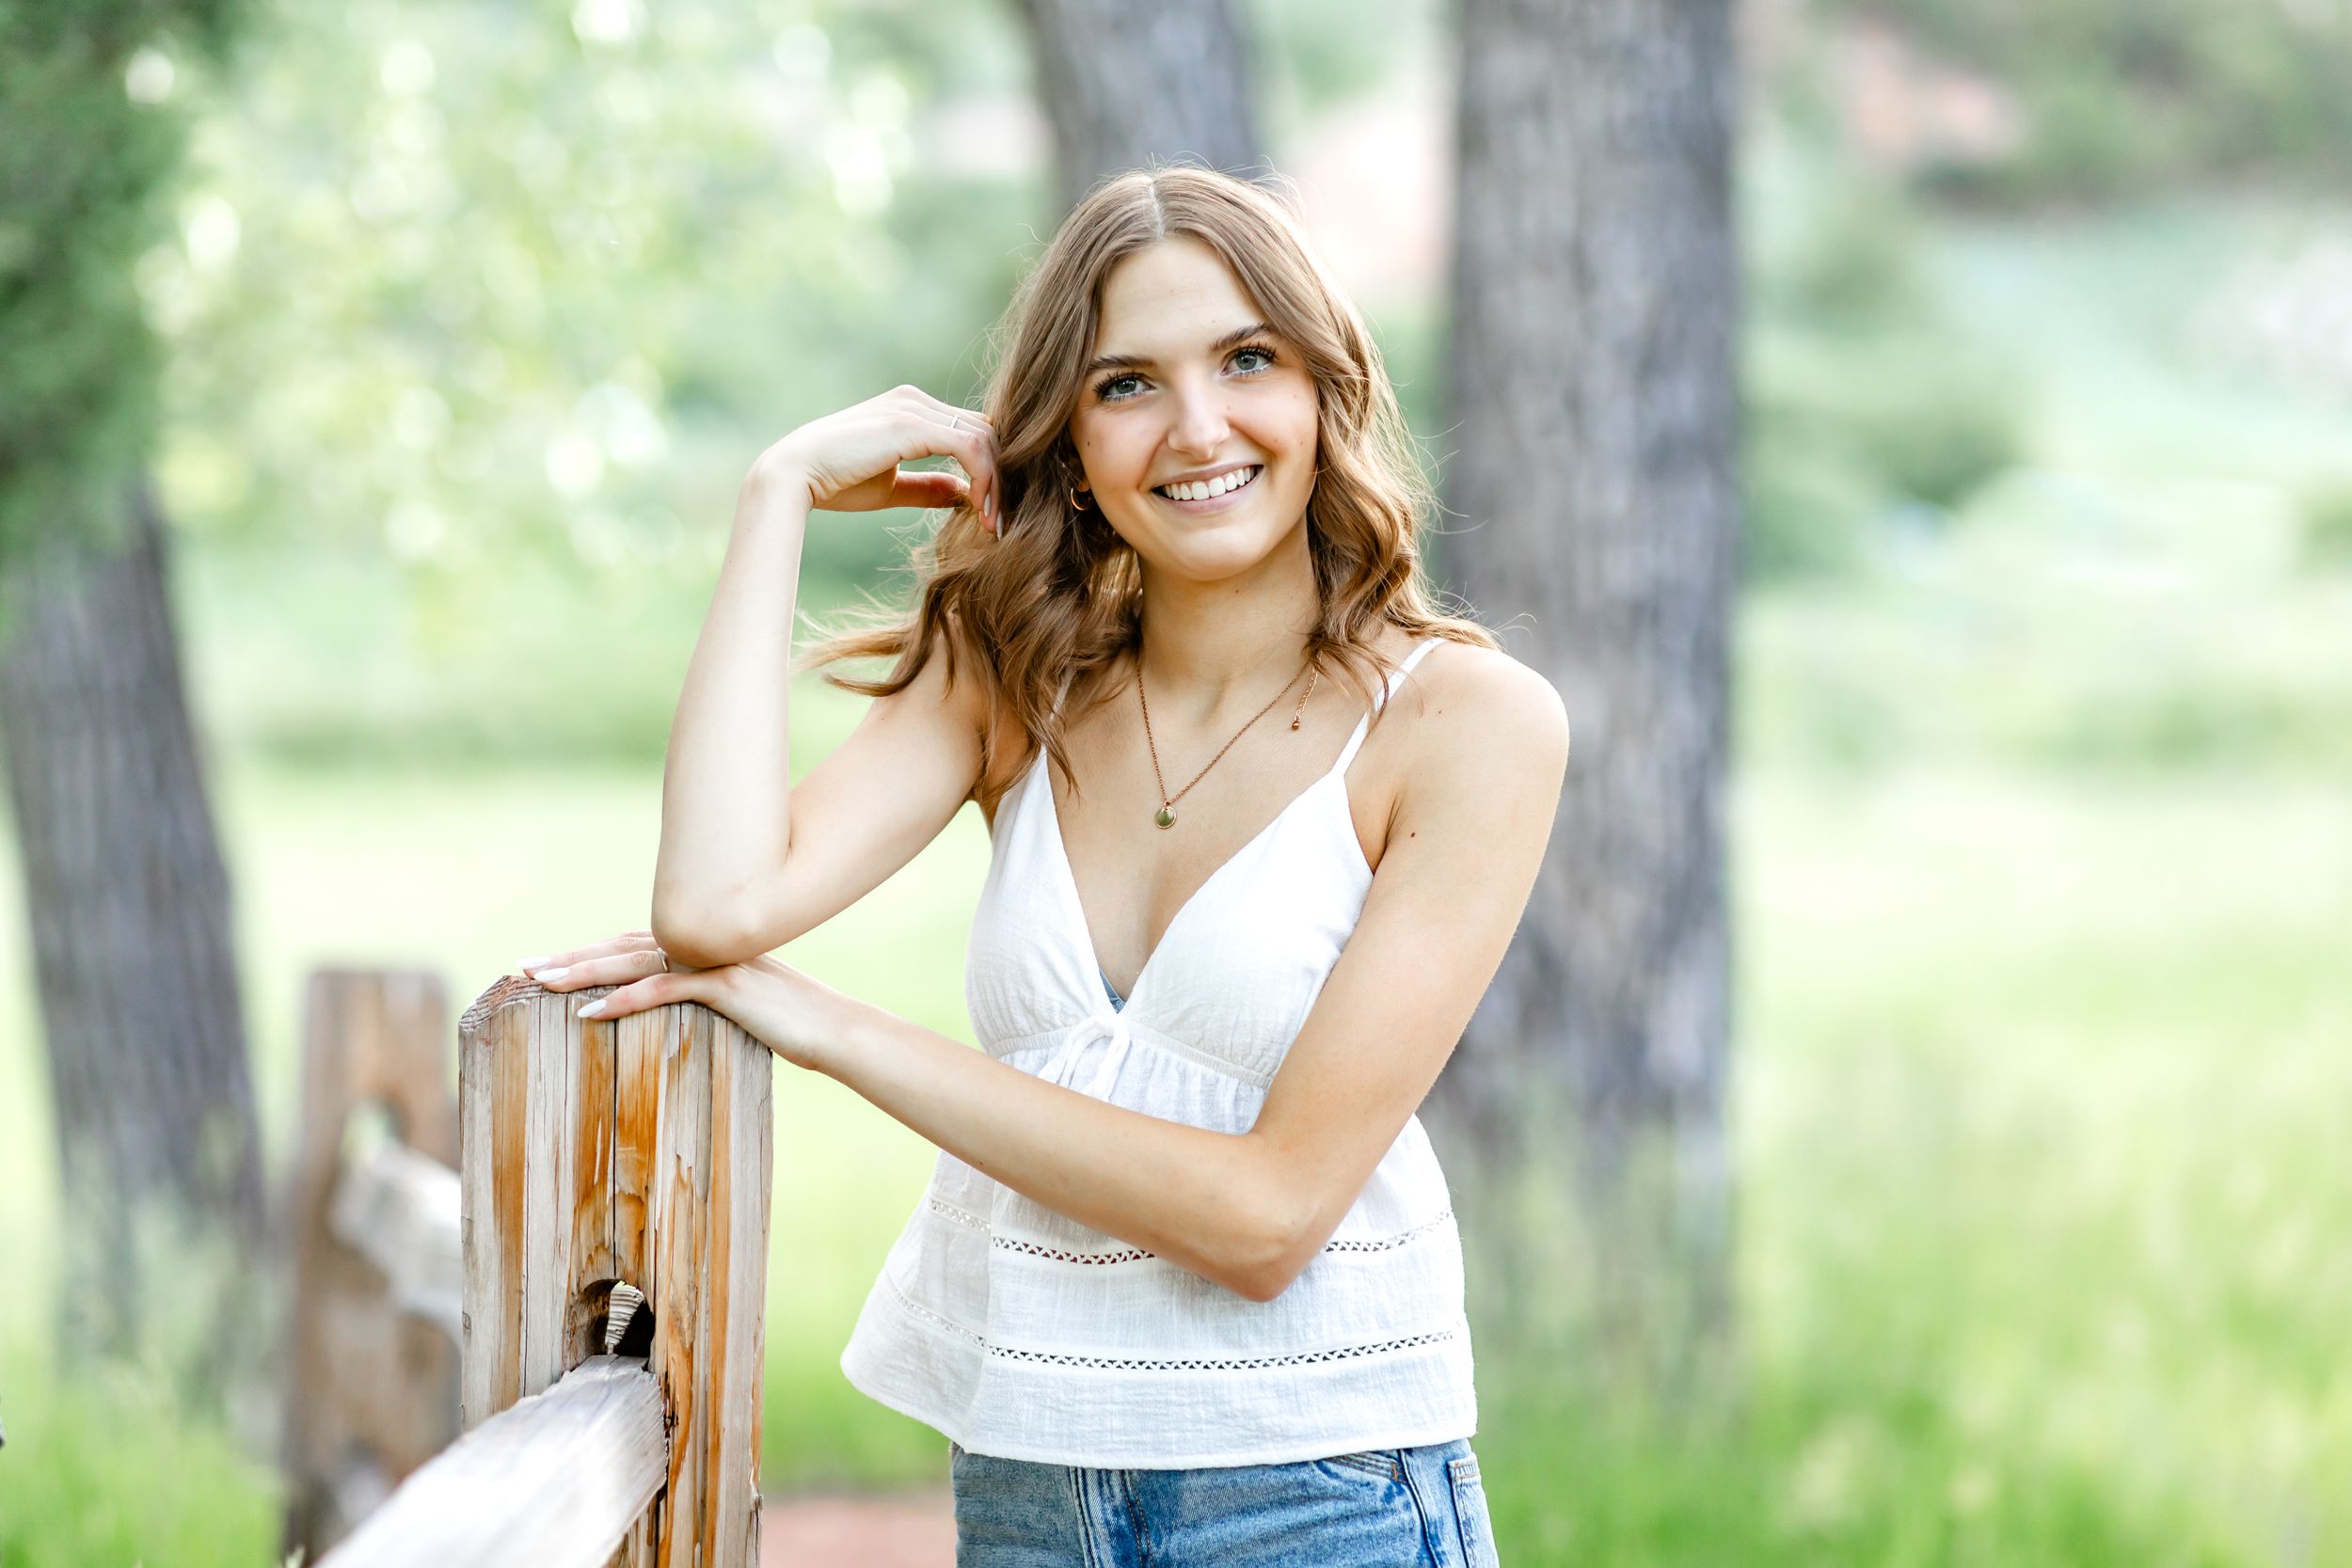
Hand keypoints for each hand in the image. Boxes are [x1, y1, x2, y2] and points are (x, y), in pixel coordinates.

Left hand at [517, 932, 864, 1073]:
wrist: (837, 1030)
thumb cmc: (795, 1027)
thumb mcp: (744, 1010)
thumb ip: (710, 1001)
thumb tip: (680, 1014)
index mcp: (705, 950)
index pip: (635, 946)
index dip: (591, 953)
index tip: (551, 964)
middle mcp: (705, 946)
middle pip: (624, 947)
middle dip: (571, 956)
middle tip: (524, 966)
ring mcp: (715, 961)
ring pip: (635, 961)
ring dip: (583, 972)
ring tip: (540, 984)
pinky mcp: (726, 985)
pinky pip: (664, 989)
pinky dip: (624, 999)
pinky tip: (588, 1012)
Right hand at [747, 384, 1002, 533]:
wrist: (793, 476)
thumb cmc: (835, 483)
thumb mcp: (893, 487)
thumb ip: (929, 487)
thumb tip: (967, 496)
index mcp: (911, 409)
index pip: (970, 431)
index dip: (991, 470)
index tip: (994, 513)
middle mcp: (916, 400)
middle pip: (985, 432)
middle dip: (1002, 478)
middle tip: (1002, 522)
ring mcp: (914, 408)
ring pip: (984, 439)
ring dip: (997, 484)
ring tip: (993, 523)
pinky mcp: (912, 424)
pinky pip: (970, 448)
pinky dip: (984, 479)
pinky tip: (981, 511)